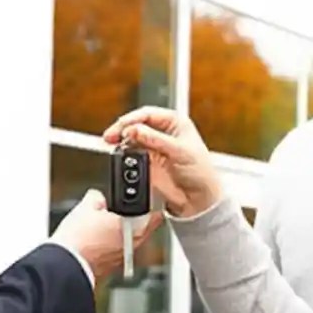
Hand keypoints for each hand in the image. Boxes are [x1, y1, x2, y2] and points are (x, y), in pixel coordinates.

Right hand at [50, 189, 163, 283]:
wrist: (64, 265)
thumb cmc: (79, 238)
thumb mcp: (86, 207)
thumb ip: (97, 198)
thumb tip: (97, 198)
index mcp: (136, 229)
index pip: (154, 216)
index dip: (150, 206)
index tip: (146, 201)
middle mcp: (133, 246)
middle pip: (140, 228)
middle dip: (130, 218)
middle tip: (117, 210)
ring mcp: (121, 258)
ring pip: (125, 240)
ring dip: (118, 232)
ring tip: (100, 224)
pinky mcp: (108, 268)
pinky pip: (113, 251)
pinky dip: (107, 244)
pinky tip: (92, 239)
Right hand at [102, 106, 223, 217]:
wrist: (198, 198)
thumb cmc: (201, 172)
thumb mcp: (180, 151)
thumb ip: (155, 140)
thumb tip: (134, 130)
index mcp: (175, 123)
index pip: (149, 114)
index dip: (133, 119)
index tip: (122, 128)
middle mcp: (163, 132)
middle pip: (137, 124)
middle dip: (123, 128)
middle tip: (111, 136)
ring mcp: (154, 146)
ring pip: (131, 138)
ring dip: (122, 140)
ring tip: (114, 144)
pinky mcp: (148, 161)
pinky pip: (131, 153)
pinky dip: (124, 153)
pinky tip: (120, 154)